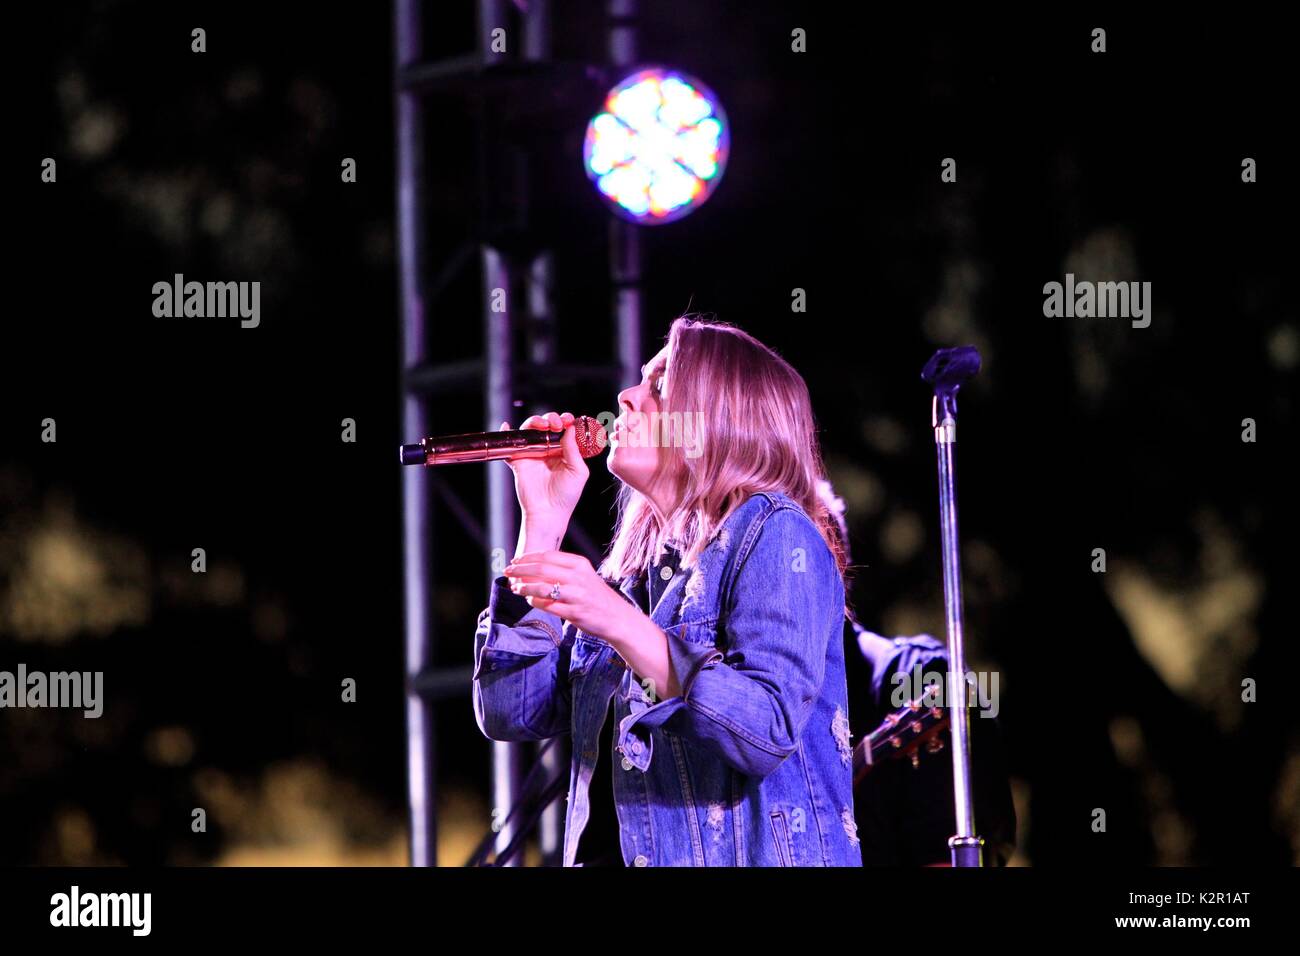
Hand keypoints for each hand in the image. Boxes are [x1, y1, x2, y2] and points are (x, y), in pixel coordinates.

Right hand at [500, 411, 588, 529]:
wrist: (548, 513)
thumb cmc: (567, 495)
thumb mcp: (578, 471)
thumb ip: (573, 449)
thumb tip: (570, 428)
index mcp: (564, 451)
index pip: (563, 429)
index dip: (564, 420)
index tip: (567, 419)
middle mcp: (547, 450)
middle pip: (546, 426)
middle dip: (550, 418)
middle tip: (555, 424)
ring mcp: (532, 454)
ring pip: (529, 431)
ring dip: (534, 422)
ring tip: (542, 425)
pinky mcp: (519, 461)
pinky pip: (510, 446)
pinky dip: (506, 433)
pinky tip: (506, 426)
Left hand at [503, 549, 632, 641]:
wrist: (617, 618)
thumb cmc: (597, 596)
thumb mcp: (584, 576)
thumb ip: (563, 570)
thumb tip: (533, 567)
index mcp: (580, 564)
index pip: (547, 556)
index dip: (527, 558)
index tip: (514, 562)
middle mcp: (578, 578)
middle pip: (541, 569)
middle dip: (520, 570)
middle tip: (507, 573)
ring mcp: (576, 596)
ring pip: (542, 588)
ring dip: (524, 588)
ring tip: (515, 589)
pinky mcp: (574, 613)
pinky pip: (547, 606)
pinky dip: (534, 603)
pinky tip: (530, 602)